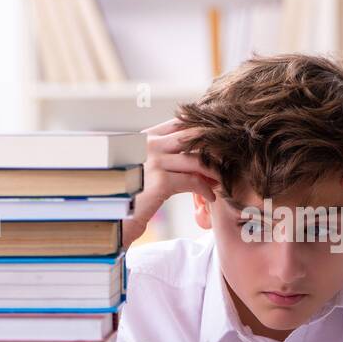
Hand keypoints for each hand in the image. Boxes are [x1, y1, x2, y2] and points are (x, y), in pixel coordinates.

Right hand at [124, 118, 220, 243]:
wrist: (114, 219)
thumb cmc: (132, 196)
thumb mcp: (145, 168)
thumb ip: (165, 155)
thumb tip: (199, 153)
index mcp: (143, 137)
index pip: (180, 122)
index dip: (203, 131)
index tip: (219, 142)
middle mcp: (147, 144)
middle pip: (193, 136)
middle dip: (214, 148)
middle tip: (228, 160)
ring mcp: (153, 161)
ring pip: (197, 160)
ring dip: (214, 171)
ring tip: (221, 181)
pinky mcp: (160, 181)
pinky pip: (193, 181)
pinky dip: (205, 189)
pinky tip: (210, 196)